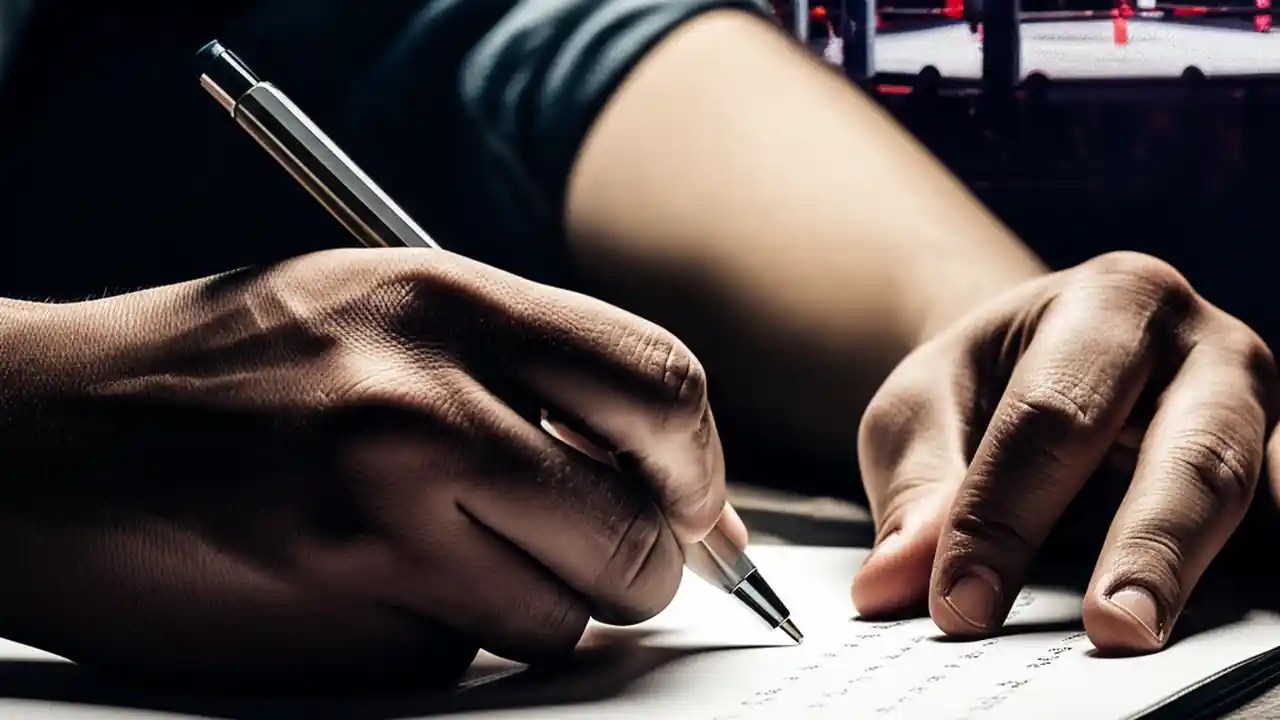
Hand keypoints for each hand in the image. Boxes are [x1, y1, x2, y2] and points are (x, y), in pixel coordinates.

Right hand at [0, 248, 739, 687]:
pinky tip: (367, 582)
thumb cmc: (225, 361)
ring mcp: (375, 516)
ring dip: (532, 608)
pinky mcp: (335, 612)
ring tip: (444, 554)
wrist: (47, 433)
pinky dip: (443, 634)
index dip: (698, 463)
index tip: (688, 502)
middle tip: (607, 563)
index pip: (660, 385)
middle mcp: (419, 402)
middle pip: (635, 533)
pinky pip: (461, 654)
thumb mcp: (382, 302)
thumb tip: (661, 466)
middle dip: (638, 569)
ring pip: (557, 619)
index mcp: (444, 300)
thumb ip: (526, 366)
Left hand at [851, 252, 1276, 652]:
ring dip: (1200, 578)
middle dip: (1149, 547)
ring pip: (1248, 501)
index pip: (1055, 416)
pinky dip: (1224, 589)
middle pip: (1192, 454)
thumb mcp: (922, 412)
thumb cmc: (984, 385)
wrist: (1042, 368)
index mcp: (1113, 302)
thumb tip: (893, 582)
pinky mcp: (1273, 483)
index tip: (959, 602)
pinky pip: (1264, 542)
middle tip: (1110, 629)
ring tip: (1147, 639)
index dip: (1004, 515)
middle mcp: (1209, 350)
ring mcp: (1259, 419)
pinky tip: (1180, 633)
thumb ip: (914, 494)